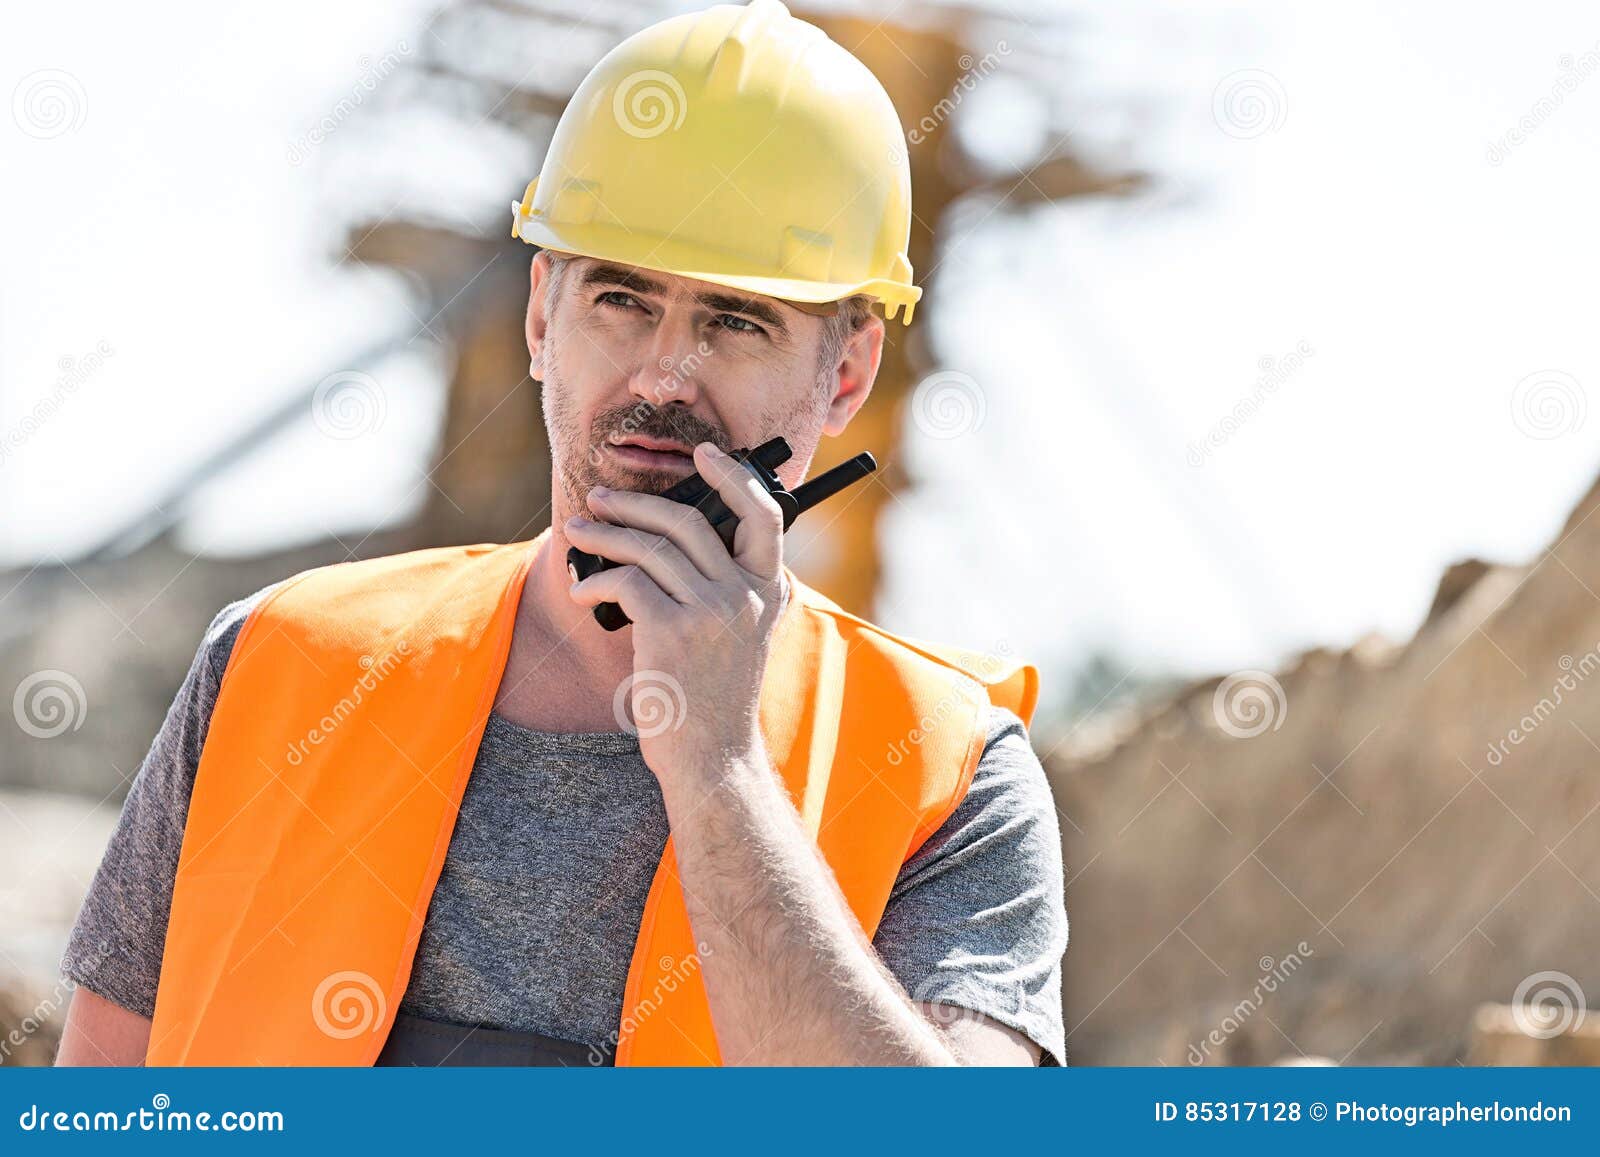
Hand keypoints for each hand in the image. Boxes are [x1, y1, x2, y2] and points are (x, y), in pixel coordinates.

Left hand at [565, 441, 786, 779]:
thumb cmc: (716, 695)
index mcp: (768, 591)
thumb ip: (725, 587)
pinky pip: (626, 583)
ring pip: (650, 548)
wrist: (713, 755)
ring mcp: (711, 611)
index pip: (765, 516)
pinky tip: (584, 592)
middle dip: (636, 502)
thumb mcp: (741, 635)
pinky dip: (597, 582)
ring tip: (577, 533)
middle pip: (688, 521)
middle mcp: (745, 595)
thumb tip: (666, 538)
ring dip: (604, 535)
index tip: (706, 454)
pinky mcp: (673, 632)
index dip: (735, 478)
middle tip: (602, 497)